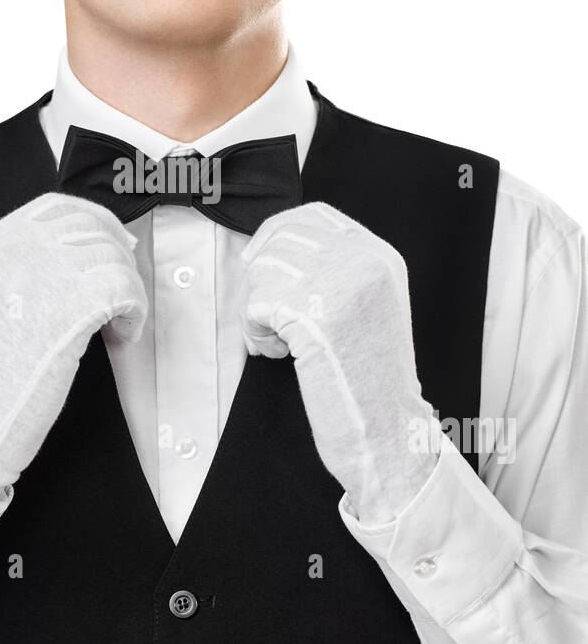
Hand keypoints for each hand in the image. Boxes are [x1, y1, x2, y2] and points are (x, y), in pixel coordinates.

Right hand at [0, 192, 146, 519]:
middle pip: (91, 227)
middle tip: (121, 295)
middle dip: (117, 259)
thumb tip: (91, 249)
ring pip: (112, 258)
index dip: (96, 223)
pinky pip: (125, 289)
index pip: (56, 207)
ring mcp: (41, 277)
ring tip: (116, 325)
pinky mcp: (69, 309)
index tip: (113, 249)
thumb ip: (27, 268)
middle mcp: (13, 251)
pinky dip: (134, 312)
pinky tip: (120, 335)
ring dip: (127, 290)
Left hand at [237, 201, 442, 524]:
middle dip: (264, 277)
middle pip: (280, 240)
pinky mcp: (314, 318)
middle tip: (274, 316)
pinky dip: (257, 335)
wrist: (387, 429)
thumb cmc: (368, 375)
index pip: (314, 214)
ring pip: (263, 272)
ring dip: (261, 310)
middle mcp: (364, 263)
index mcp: (380, 257)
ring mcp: (340, 288)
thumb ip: (335, 269)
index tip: (262, 258)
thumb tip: (272, 242)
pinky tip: (282, 354)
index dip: (277, 231)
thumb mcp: (368, 305)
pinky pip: (256, 307)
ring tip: (285, 341)